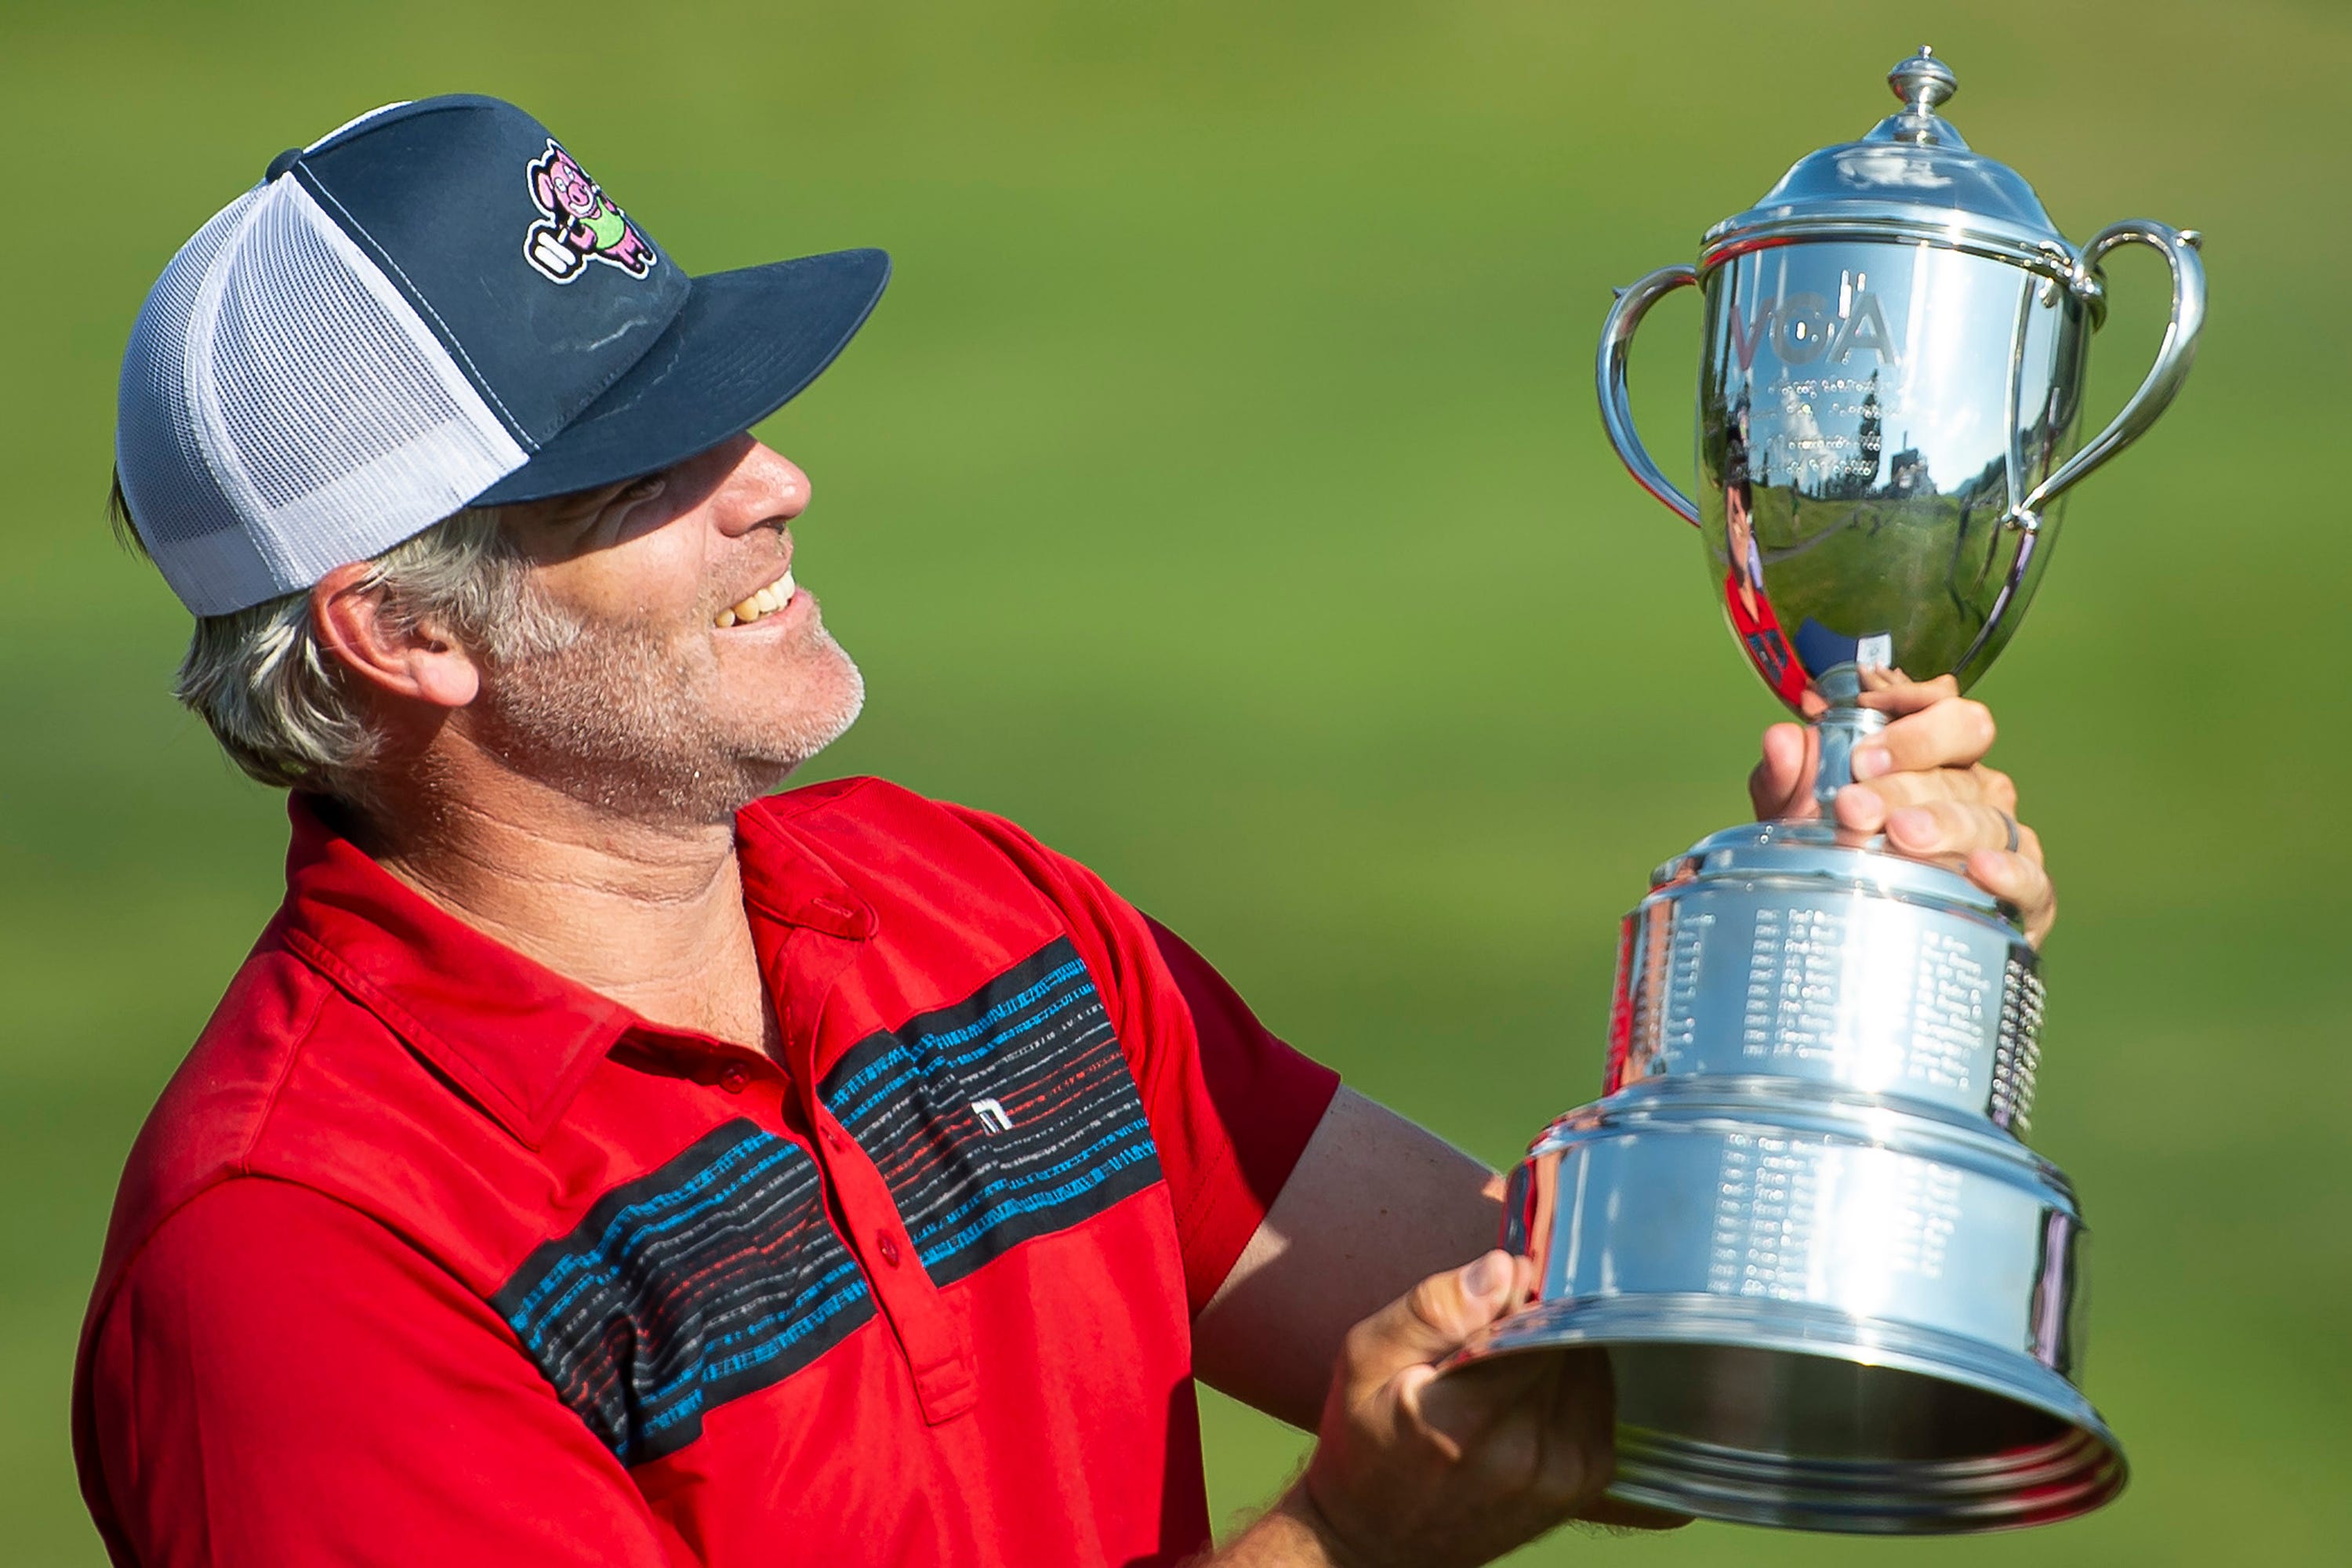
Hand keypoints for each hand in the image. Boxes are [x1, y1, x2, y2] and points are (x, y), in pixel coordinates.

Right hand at [1279, 1252, 1616, 1567]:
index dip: (1523, 1290)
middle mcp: (1524, 1456)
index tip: (1500, 1279)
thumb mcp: (1366, 1359)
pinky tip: (1525, 1387)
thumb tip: (1503, 1269)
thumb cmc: (1364, 1443)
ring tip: (1502, 1362)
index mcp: (1463, 1425)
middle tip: (1487, 1325)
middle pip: (1565, 1338)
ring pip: (1589, 1361)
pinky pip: (1599, 1393)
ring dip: (1555, 1344)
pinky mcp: (1586, 1482)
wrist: (1380, 1542)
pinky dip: (1570, 1376)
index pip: (1535, 1325)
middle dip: (1535, 1314)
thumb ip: (1432, 1310)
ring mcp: (1562, 1475)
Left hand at [1747, 674, 2055, 945]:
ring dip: (1942, 824)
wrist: (1857, 935)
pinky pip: (2033, 878)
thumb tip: (1782, 740)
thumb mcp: (1795, 815)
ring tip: (1898, 835)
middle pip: (1959, 766)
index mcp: (1933, 756)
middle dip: (1904, 782)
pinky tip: (1980, 869)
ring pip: (1987, 818)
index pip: (1947, 712)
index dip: (1910, 721)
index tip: (1858, 751)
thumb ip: (1786, 776)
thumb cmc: (1834, 854)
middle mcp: (1974, 789)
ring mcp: (2003, 839)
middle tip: (1854, 805)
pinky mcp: (2025, 896)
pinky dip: (2012, 872)